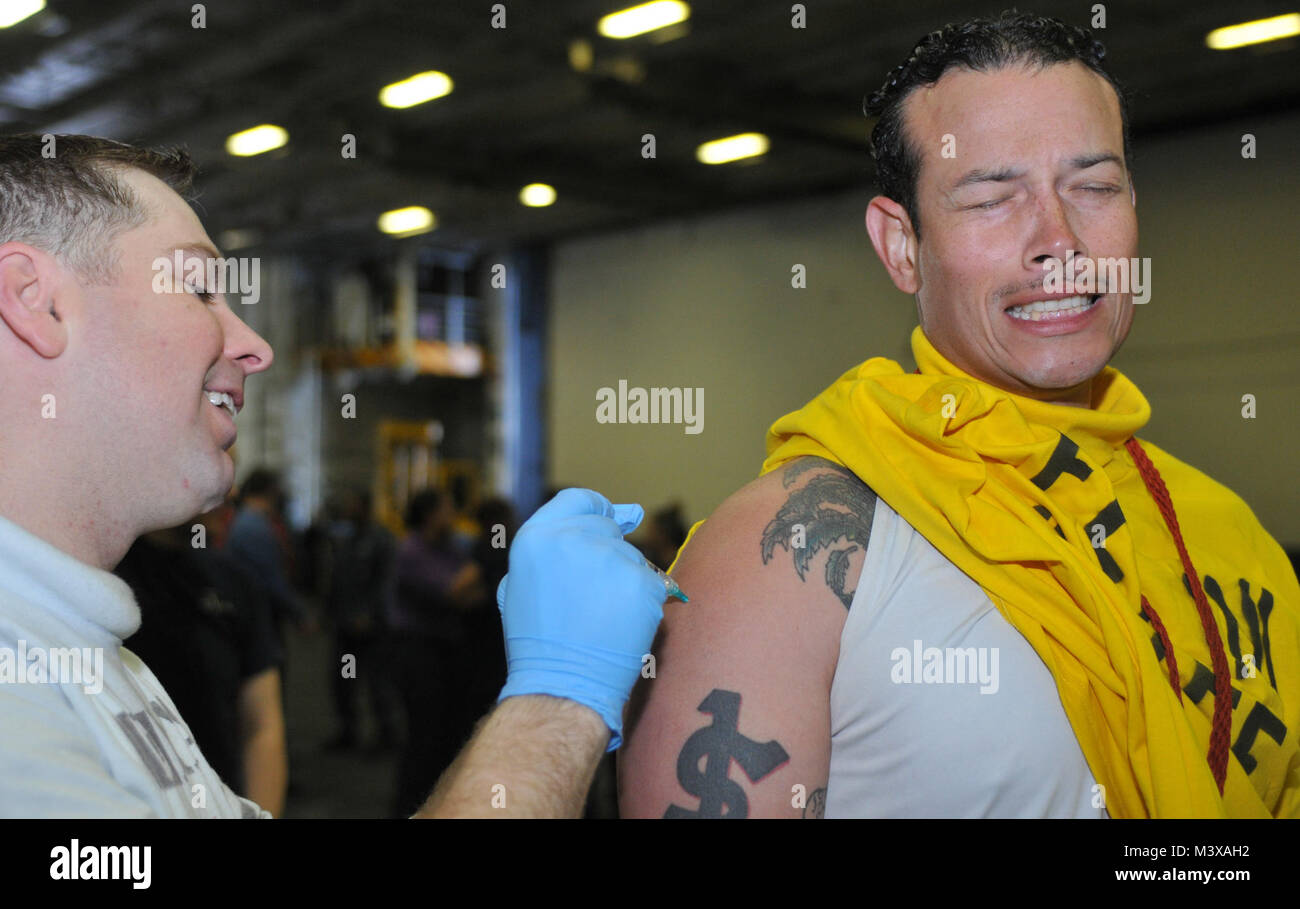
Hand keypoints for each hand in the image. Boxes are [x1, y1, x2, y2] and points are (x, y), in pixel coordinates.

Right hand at [496, 488, 666, 749]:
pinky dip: (642, 601)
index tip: (612, 521)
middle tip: (594, 595)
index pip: (580, 499)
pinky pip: (652, 582)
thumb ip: (557, 543)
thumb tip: (626, 513)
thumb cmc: (538, 640)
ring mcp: (612, 560)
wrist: (561, 684)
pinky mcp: (643, 583)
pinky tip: (622, 625)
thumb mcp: (521, 583)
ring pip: (632, 557)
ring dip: (623, 580)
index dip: (597, 510)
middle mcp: (575, 539)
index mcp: (538, 537)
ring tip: (601, 617)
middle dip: (607, 553)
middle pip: (609, 528)